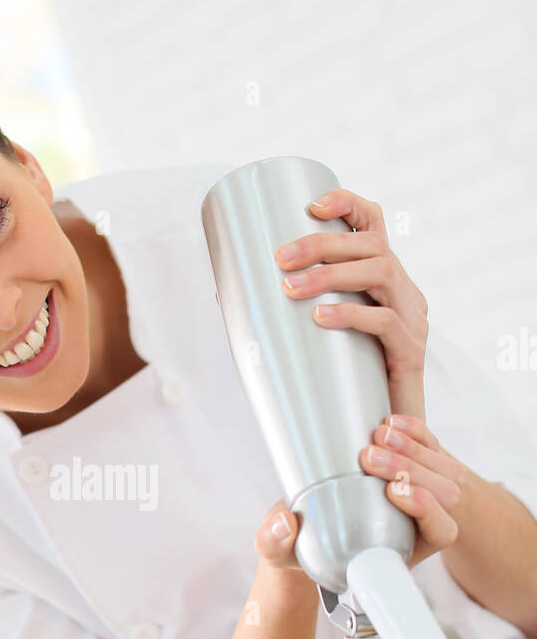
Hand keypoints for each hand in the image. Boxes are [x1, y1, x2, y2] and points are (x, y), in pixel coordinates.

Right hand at [255, 413, 465, 573]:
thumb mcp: (280, 553)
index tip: (394, 493)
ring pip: (442, 466)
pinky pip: (432, 445)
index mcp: (403, 550)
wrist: (304, 526)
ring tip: (376, 437)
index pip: (440, 532)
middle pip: (444, 492)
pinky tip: (389, 423)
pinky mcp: (412, 467)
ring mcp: (421, 492)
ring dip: (413, 448)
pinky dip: (416, 431)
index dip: (428, 510)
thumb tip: (284, 523)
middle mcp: (419, 523)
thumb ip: (273, 543)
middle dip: (411, 469)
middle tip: (369, 457)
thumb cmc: (300, 547)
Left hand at [274, 189, 427, 420]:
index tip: (310, 205)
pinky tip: (321, 318)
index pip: (375, 225)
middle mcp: (405, 290)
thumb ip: (282, 313)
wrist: (388, 433)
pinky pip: (386, 322)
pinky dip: (351, 315)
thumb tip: (222, 293)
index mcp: (384, 278)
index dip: (347, 204)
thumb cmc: (346, 381)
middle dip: (323, 244)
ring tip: (290, 288)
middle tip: (279, 259)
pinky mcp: (412, 351)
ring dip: (331, 275)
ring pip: (381, 274)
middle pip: (372, 246)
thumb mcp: (319, 337)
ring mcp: (414, 319)